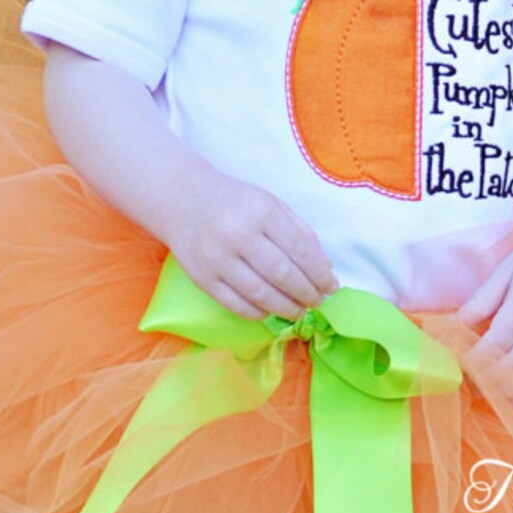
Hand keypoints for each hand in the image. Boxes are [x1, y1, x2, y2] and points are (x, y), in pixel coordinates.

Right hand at [164, 167, 337, 321]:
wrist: (181, 200)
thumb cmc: (234, 202)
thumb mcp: (271, 204)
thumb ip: (301, 232)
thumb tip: (325, 269)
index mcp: (261, 212)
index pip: (300, 250)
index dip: (320, 274)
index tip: (331, 287)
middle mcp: (238, 235)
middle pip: (283, 275)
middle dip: (307, 294)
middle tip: (317, 301)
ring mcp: (218, 259)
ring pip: (261, 295)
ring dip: (286, 308)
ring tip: (299, 310)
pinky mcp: (203, 278)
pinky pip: (236, 305)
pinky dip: (259, 313)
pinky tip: (270, 310)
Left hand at [455, 221, 512, 380]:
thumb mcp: (505, 270)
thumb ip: (480, 301)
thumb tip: (453, 329)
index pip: (498, 341)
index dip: (474, 358)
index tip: (455, 363)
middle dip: (486, 379)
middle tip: (464, 380)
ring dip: (506, 391)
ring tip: (482, 390)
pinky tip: (508, 394)